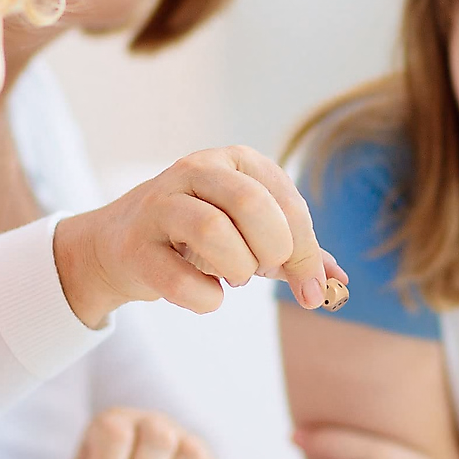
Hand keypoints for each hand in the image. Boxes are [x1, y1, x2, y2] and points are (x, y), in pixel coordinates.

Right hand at [53, 145, 346, 327]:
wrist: (119, 247)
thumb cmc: (201, 238)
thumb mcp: (254, 236)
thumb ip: (297, 254)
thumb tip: (338, 282)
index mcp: (238, 160)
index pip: (288, 201)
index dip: (306, 251)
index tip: (313, 289)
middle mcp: (198, 169)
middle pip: (251, 203)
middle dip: (272, 251)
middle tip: (264, 271)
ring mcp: (160, 202)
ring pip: (212, 230)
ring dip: (237, 268)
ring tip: (234, 276)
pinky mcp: (133, 245)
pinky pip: (179, 279)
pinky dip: (206, 298)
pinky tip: (208, 295)